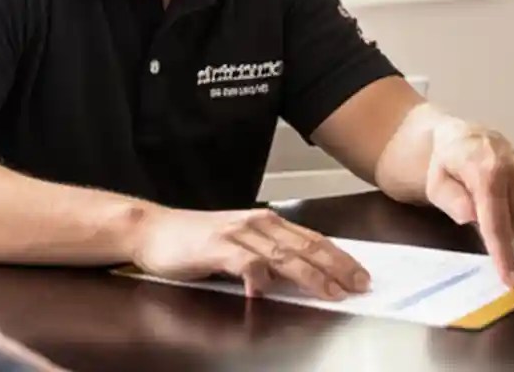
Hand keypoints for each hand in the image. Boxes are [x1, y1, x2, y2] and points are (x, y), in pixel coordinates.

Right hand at [128, 206, 371, 299]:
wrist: (153, 229)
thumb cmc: (194, 240)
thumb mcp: (238, 244)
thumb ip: (267, 255)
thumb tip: (302, 275)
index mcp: (265, 222)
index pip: (312, 239)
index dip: (340, 258)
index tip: (360, 275)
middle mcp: (256, 224)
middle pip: (306, 246)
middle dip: (336, 267)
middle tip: (358, 286)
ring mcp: (237, 233)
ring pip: (283, 255)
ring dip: (310, 275)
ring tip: (330, 292)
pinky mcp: (216, 246)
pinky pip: (245, 262)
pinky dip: (259, 277)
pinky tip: (268, 291)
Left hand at [423, 121, 513, 286]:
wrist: (471, 141)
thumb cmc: (451, 167)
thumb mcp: (437, 182)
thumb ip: (450, 200)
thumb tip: (470, 215)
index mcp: (486, 172)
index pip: (497, 221)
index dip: (504, 254)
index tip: (513, 280)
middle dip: (502, 234)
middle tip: (486, 216)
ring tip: (503, 209)